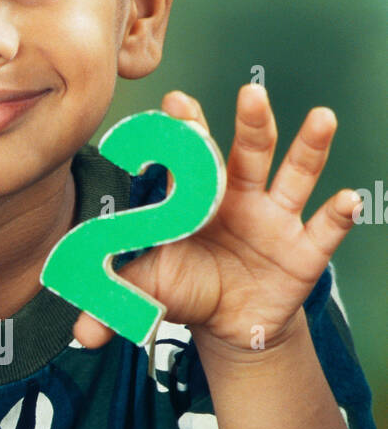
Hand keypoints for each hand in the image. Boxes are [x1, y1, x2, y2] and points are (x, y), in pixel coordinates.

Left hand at [72, 85, 360, 354]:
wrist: (228, 324)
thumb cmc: (186, 288)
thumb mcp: (148, 293)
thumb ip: (114, 303)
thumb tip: (80, 333)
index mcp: (198, 198)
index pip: (192, 161)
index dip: (185, 133)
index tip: (176, 104)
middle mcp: (240, 197)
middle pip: (248, 154)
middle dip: (251, 124)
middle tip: (252, 95)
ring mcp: (275, 219)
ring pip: (294, 176)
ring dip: (309, 148)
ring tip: (321, 118)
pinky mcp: (303, 250)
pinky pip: (325, 230)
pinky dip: (338, 215)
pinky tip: (347, 198)